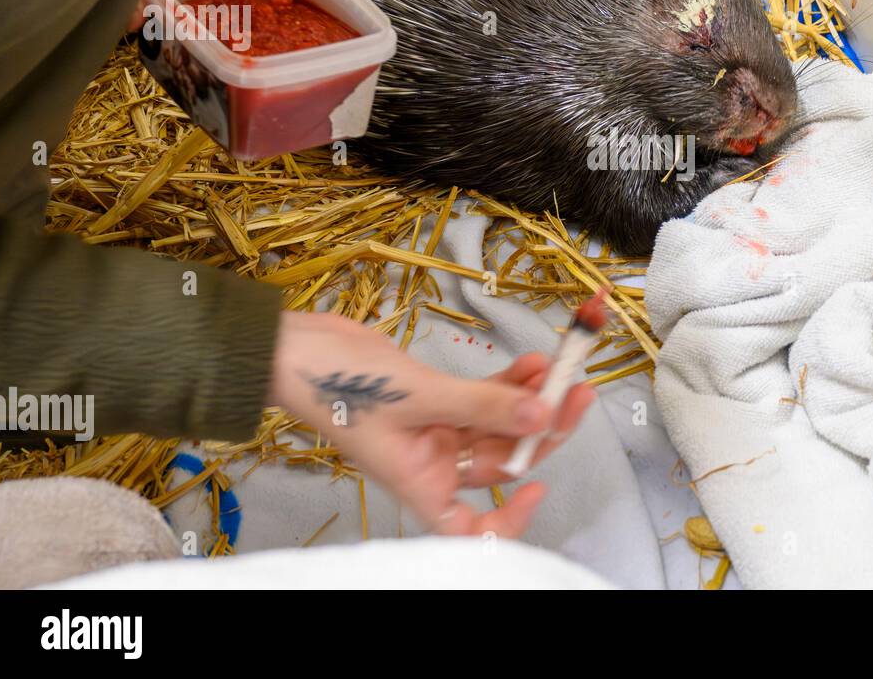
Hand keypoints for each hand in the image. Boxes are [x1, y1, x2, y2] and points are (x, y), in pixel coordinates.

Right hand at [269, 311, 594, 536]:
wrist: (298, 347)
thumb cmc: (341, 384)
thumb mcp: (420, 397)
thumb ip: (484, 405)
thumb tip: (542, 415)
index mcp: (421, 483)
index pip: (470, 526)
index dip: (507, 520)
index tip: (539, 489)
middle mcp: (432, 463)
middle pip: (500, 460)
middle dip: (539, 427)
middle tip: (574, 392)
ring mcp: (436, 430)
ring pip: (498, 423)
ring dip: (528, 397)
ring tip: (557, 366)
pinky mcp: (436, 398)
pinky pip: (483, 396)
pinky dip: (508, 381)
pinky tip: (531, 362)